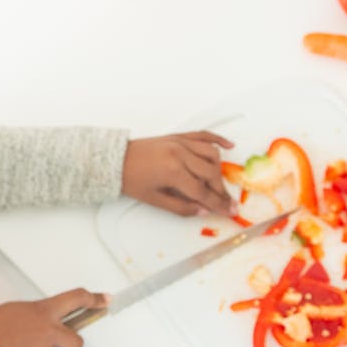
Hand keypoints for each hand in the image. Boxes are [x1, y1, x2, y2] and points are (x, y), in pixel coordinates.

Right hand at [0, 288, 107, 346]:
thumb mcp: (16, 310)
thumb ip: (37, 316)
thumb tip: (45, 324)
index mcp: (43, 311)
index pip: (76, 299)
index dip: (94, 299)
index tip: (105, 299)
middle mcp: (49, 332)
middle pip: (77, 341)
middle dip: (70, 343)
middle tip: (55, 342)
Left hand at [122, 131, 236, 217]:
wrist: (116, 160)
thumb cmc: (132, 181)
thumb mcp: (155, 200)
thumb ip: (182, 207)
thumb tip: (204, 211)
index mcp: (173, 172)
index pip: (203, 191)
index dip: (218, 204)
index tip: (230, 211)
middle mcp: (180, 154)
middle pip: (211, 173)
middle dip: (221, 190)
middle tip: (226, 202)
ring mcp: (180, 142)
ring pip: (211, 154)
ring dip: (219, 170)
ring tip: (219, 184)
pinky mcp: (178, 136)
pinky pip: (203, 135)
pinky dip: (218, 139)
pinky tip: (229, 146)